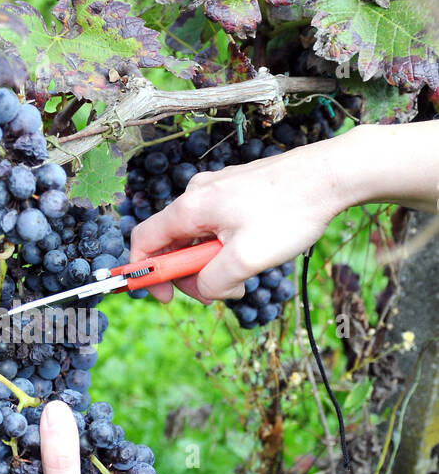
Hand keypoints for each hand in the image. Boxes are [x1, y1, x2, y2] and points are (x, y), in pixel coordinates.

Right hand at [130, 136, 351, 303]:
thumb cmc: (289, 212)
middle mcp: (198, 194)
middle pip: (174, 243)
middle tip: (225, 291)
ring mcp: (219, 190)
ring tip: (249, 270)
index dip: (146, 273)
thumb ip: (212, 282)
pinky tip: (257, 251)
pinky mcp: (237, 191)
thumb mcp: (246, 260)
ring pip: (200, 237)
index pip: (144, 241)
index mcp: (190, 208)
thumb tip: (200, 290)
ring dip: (215, 263)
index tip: (164, 296)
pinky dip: (229, 246)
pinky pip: (218, 225)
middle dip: (192, 274)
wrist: (330, 176)